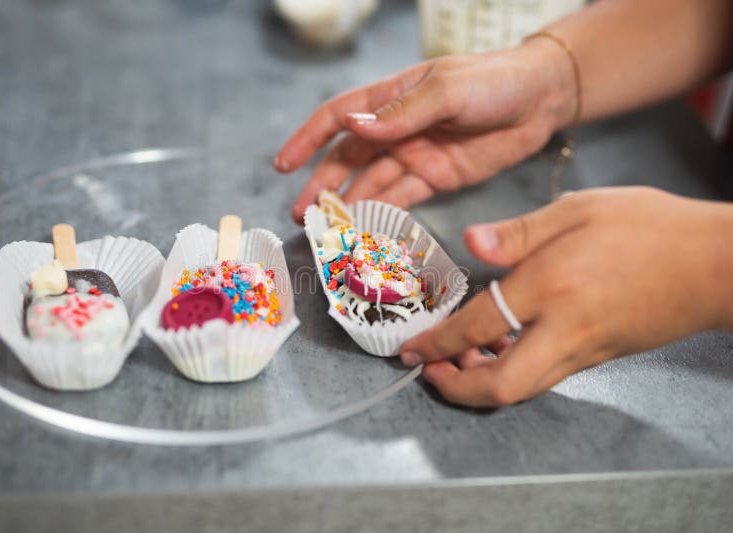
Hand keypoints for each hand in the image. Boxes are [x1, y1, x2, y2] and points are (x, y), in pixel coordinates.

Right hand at [274, 38, 576, 222]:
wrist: (543, 99)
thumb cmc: (493, 81)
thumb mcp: (446, 91)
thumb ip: (401, 113)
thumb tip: (351, 126)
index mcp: (391, 98)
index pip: (338, 118)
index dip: (307, 140)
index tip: (283, 165)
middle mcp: (397, 129)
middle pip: (348, 159)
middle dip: (322, 185)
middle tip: (302, 214)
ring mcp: (415, 155)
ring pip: (371, 183)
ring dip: (348, 205)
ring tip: (327, 230)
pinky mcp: (436, 178)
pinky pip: (402, 199)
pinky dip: (382, 214)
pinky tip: (364, 231)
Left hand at [400, 187, 732, 406]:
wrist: (716, 264)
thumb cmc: (650, 228)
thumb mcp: (579, 210)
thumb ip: (518, 232)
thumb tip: (469, 241)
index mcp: (551, 285)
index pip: (478, 326)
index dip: (437, 342)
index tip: (411, 349)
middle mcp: (564, 329)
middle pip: (500, 386)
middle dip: (456, 388)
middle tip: (431, 370)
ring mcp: (584, 350)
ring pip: (523, 388)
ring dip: (482, 382)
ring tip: (460, 356)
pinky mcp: (599, 356)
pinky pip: (545, 375)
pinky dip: (513, 369)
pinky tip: (503, 344)